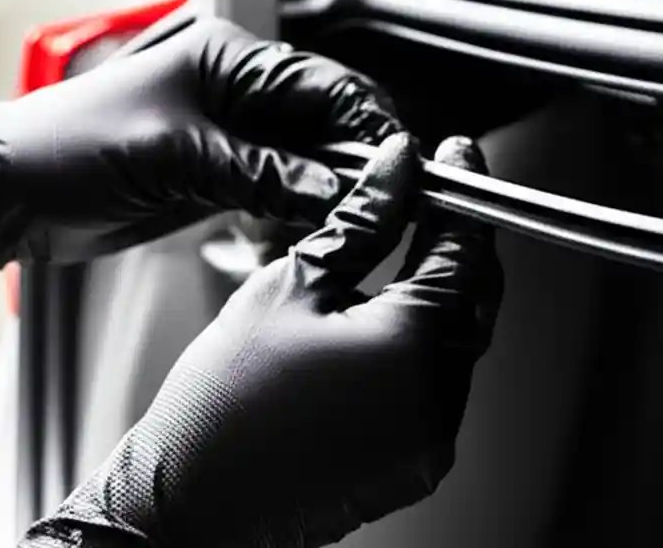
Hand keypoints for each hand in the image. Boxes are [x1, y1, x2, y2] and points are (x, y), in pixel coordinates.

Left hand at [0, 13, 401, 297]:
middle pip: (324, 120)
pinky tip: (316, 226)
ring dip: (332, 187)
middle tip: (388, 199)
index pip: (322, 83)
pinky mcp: (220, 173)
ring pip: (308, 157)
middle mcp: (235, 88)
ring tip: (359, 218)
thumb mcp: (173, 155)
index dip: (366, 123)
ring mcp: (229, 133)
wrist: (5, 195)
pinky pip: (281, 186)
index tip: (400, 164)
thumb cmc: (66, 150)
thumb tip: (333, 191)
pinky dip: (301, 206)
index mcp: (225, 56)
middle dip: (356, 158)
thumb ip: (260, 172)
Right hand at [21, 133, 502, 547]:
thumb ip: (360, 221)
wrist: (189, 504)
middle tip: (425, 200)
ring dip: (440, 296)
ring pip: (459, 343)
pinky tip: (382, 321)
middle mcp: (437, 401)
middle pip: (474, 298)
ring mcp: (430, 441)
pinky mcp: (415, 464)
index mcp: (411, 348)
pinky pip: (437, 388)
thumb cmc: (221, 401)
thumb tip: (396, 169)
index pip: (465, 252)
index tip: (453, 158)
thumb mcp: (290, 287)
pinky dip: (421, 347)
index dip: (460, 196)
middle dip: (455, 244)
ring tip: (396, 256)